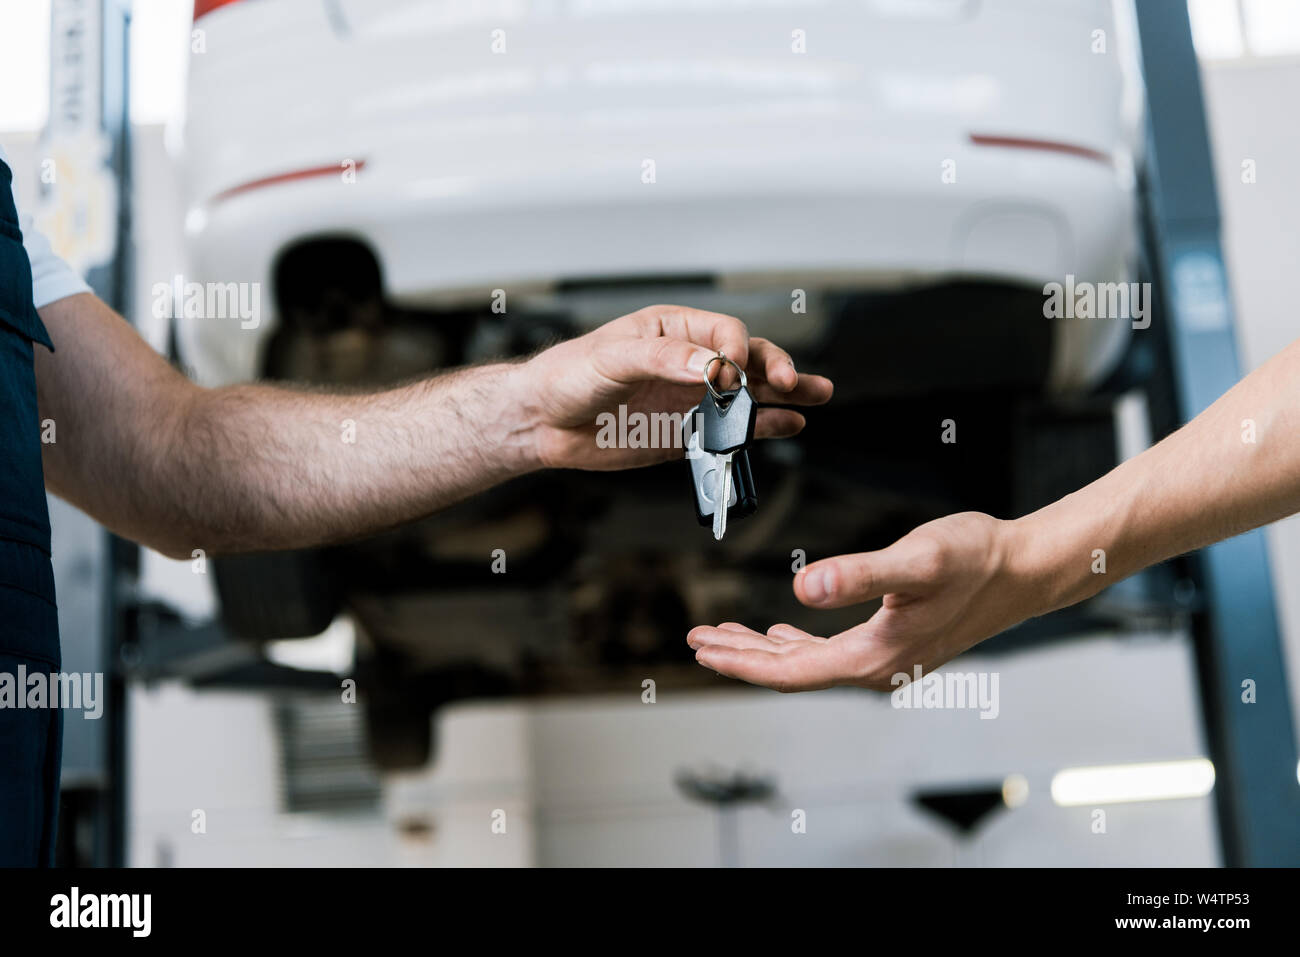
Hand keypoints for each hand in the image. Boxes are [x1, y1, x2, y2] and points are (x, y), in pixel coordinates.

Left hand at [514, 304, 832, 470]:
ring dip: (786, 395)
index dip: (738, 350)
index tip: (736, 370)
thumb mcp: (611, 358)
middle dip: (774, 368)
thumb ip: (662, 359)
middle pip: (748, 359)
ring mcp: (692, 399)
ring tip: (820, 394)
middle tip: (794, 382)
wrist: (542, 423)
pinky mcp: (686, 433)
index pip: (723, 333)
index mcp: (673, 331)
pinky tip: (789, 424)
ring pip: (750, 394)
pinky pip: (732, 429)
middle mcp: (689, 362)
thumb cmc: (567, 376)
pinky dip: (763, 427)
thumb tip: (711, 365)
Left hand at [687, 512, 1051, 691]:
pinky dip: (797, 642)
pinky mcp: (895, 642)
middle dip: (740, 655)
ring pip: (808, 662)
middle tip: (696, 638)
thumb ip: (858, 574)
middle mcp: (877, 668)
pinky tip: (783, 632)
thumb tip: (802, 588)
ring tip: (724, 635)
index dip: (740, 660)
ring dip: (763, 649)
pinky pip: (831, 651)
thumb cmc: (976, 559)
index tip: (699, 646)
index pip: (789, 671)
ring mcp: (887, 659)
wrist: (1026, 568)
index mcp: (873, 658)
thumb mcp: (914, 560)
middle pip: (791, 671)